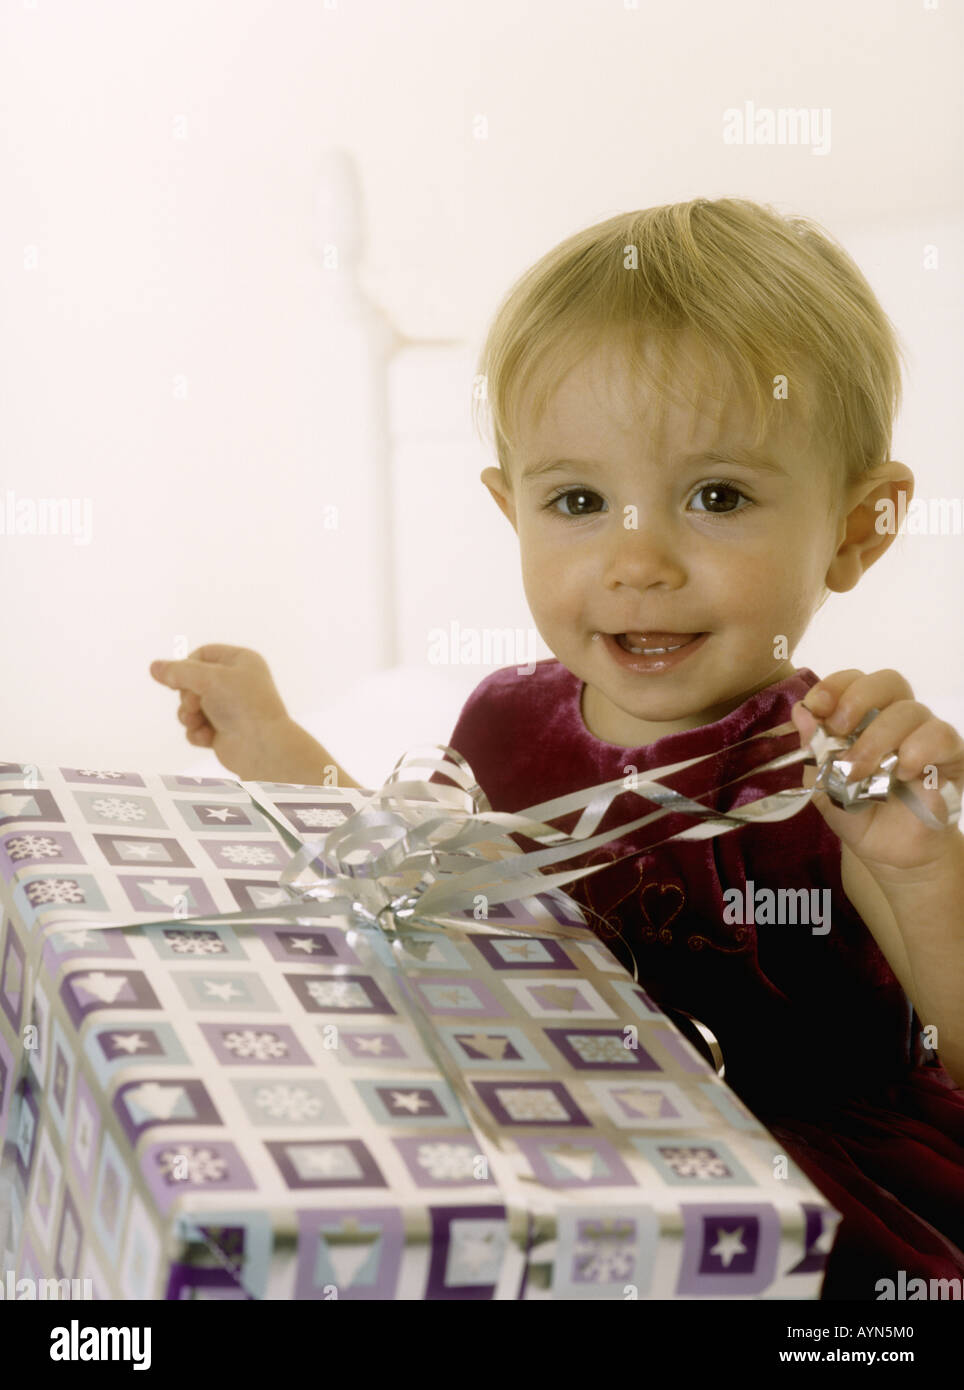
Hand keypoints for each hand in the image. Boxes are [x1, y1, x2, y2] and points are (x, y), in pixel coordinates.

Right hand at [149, 644, 293, 780]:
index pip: (202, 654)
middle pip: (192, 681)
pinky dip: (197, 732)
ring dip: (187, 715)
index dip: (186, 665)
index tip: (179, 678)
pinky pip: (197, 727)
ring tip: (197, 722)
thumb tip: (154, 667)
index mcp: (241, 661)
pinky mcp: (223, 731)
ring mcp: (230, 708)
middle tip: (194, 704)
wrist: (263, 747)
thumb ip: (178, 672)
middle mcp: (236, 682)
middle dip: (186, 695)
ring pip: (191, 706)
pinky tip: (208, 738)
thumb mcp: (209, 679)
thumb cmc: (242, 705)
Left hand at [791, 669, 963, 876]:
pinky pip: (939, 735)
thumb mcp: (822, 783)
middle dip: (857, 700)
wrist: (887, 850)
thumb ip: (813, 749)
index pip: (854, 681)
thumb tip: (801, 712)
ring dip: (877, 740)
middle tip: (839, 731)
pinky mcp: (950, 754)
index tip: (817, 706)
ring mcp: (925, 732)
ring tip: (859, 773)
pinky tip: (902, 774)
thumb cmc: (854, 810)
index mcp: (863, 716)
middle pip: (887, 681)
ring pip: (909, 710)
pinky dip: (917, 751)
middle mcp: (895, 717)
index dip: (834, 686)